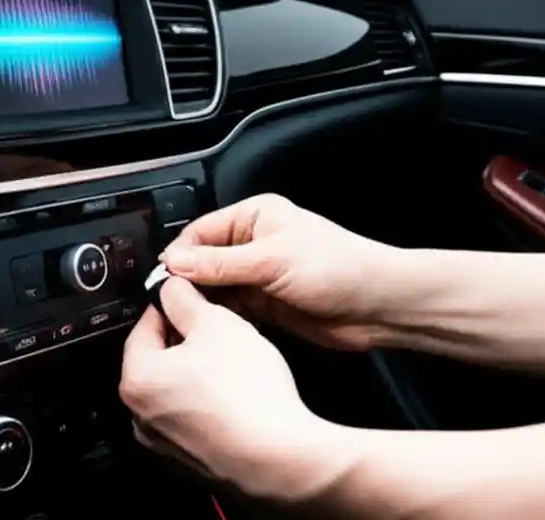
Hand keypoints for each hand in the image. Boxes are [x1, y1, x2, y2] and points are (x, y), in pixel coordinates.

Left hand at [119, 276, 353, 504]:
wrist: (281, 457)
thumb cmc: (247, 391)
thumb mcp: (216, 324)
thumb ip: (185, 300)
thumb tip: (170, 288)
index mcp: (137, 379)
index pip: (143, 326)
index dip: (170, 304)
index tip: (188, 295)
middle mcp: (142, 414)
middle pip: (157, 359)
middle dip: (184, 338)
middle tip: (216, 326)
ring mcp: (165, 441)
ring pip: (176, 388)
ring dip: (197, 370)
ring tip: (230, 359)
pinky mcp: (191, 458)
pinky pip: (193, 415)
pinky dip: (207, 400)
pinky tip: (236, 392)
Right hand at [161, 194, 397, 350]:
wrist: (381, 306)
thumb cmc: (339, 268)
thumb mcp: (272, 261)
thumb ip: (219, 264)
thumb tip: (174, 262)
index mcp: (254, 217)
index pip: (201, 231)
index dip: (180, 255)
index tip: (164, 280)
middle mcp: (253, 243)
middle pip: (203, 261)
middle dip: (188, 281)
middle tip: (172, 304)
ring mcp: (259, 275)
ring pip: (215, 288)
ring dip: (203, 302)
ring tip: (189, 319)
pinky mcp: (265, 305)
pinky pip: (230, 310)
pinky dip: (219, 318)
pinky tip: (211, 328)